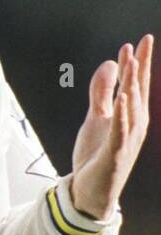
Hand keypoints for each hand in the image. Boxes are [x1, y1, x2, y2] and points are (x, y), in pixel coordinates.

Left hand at [70, 34, 152, 219]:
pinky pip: (120, 131)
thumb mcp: (96, 118)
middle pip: (138, 91)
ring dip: (133, 84)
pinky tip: (123, 98)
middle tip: (144, 42)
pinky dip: (122, 114)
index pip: (136, 85)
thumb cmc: (97, 156)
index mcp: (131, 117)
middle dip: (141, 67)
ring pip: (132, 108)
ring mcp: (126, 140)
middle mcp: (134, 127)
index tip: (138, 41)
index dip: (137, 63)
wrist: (90, 193)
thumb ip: (101, 93)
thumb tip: (109, 64)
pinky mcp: (115, 154)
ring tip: (132, 62)